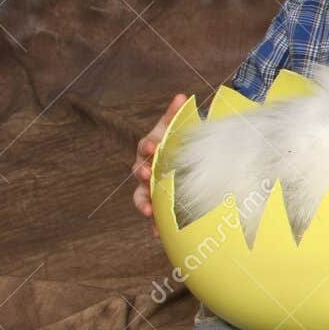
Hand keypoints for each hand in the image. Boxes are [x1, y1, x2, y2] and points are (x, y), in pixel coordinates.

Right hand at [132, 93, 187, 229]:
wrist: (189, 161)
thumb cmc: (180, 142)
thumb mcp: (180, 128)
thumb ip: (178, 114)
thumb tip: (181, 96)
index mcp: (151, 149)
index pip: (145, 147)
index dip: (148, 147)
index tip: (153, 147)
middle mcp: (146, 168)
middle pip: (138, 172)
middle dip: (142, 174)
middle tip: (147, 175)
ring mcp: (150, 187)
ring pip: (141, 196)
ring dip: (143, 203)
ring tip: (149, 211)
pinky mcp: (158, 205)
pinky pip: (154, 217)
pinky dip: (154, 225)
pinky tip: (158, 234)